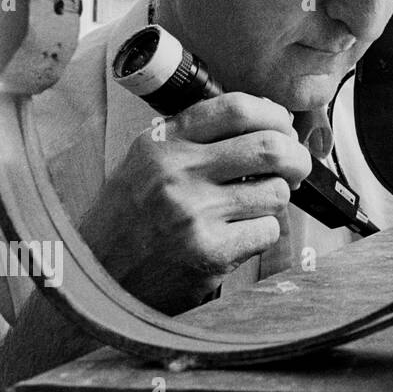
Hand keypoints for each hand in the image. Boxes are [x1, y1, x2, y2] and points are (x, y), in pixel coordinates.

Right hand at [80, 93, 312, 313]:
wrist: (95, 283)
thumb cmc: (127, 222)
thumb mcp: (146, 163)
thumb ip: (196, 139)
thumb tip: (267, 121)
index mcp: (162, 143)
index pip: (237, 108)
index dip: (274, 116)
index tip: (284, 127)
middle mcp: (176, 173)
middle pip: (270, 147)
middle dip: (296, 158)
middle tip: (296, 168)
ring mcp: (193, 214)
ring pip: (276, 191)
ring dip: (277, 199)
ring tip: (255, 207)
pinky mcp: (209, 252)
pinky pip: (268, 230)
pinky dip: (264, 232)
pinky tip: (239, 236)